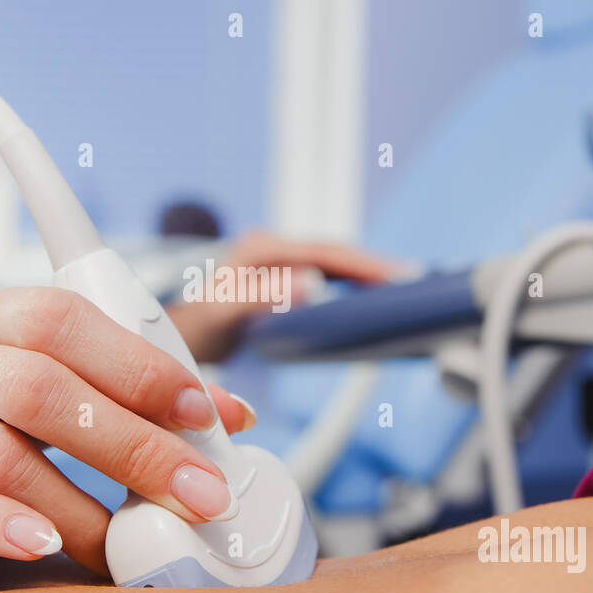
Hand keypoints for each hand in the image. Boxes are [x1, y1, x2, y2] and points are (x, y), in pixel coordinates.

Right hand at [0, 292, 255, 576]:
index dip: (140, 365)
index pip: (72, 325)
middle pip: (46, 393)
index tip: (205, 413)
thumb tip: (228, 417)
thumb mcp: (31, 365)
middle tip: (195, 493)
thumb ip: (122, 385)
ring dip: (74, 504)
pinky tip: (40, 542)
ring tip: (123, 544)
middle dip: (133, 447)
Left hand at [166, 231, 399, 361]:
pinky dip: (351, 287)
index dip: (365, 263)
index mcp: (263, 250)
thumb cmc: (192, 331)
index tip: (399, 276)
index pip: (326, 251)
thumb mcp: (220, 315)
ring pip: (333, 265)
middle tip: (416, 282)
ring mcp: (277, 265)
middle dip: (375, 266)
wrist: (175, 342)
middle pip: (336, 254)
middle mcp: (272, 250)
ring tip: (404, 288)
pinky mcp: (281, 282)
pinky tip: (371, 300)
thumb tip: (310, 282)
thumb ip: (259, 296)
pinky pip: (325, 278)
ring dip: (367, 275)